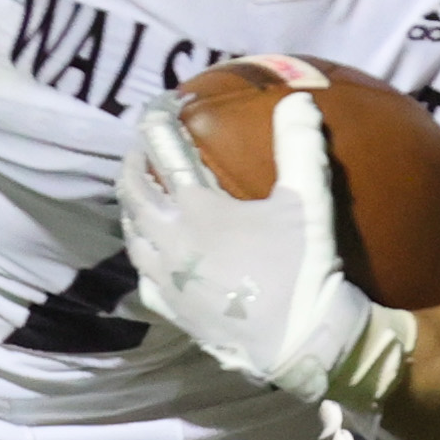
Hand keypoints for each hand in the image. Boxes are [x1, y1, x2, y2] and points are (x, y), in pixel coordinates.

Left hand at [119, 90, 408, 405]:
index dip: (158, 126)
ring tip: (139, 197)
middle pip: (134, 194)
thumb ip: (300, 146)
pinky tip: (152, 255)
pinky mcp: (173, 310)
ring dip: (132, 210)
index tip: (158, 108)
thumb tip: (299, 99)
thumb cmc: (301, 267)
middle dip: (133, 166)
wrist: (299, 340)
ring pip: (132, 235)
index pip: (166, 156)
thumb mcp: (307, 201)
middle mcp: (171, 241)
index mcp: (198, 210)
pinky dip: (143, 256)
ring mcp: (168, 279)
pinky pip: (145, 277)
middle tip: (140, 150)